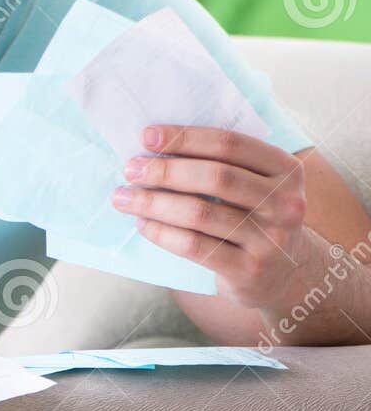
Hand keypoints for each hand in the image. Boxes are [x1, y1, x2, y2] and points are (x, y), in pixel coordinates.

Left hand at [110, 124, 308, 307]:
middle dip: (165, 170)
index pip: (231, 144)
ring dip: (153, 202)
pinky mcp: (248, 270)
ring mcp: (270, 240)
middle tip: (130, 169)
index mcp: (286, 170)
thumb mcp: (254, 186)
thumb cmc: (253, 217)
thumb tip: (155, 146)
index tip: (147, 136)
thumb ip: (221, 164)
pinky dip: (161, 232)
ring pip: (200, 213)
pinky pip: (194, 246)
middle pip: (215, 177)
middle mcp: (285, 203)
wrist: (284, 274)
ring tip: (123, 197)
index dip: (185, 137)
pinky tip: (142, 223)